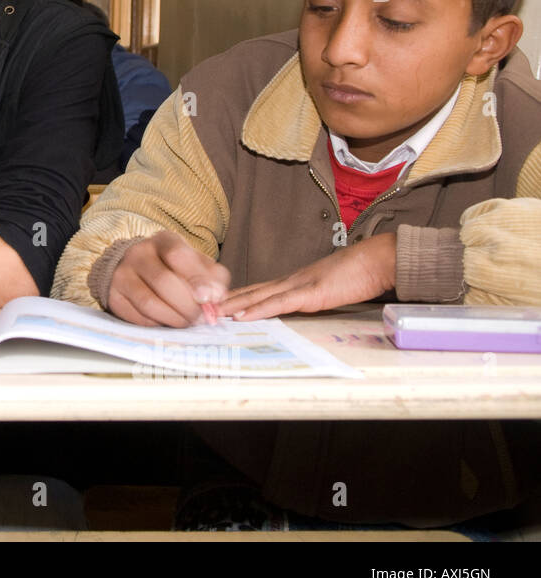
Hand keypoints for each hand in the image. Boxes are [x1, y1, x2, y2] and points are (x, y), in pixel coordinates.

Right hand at [106, 230, 230, 327]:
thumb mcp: (195, 263)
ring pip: (149, 302)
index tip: (208, 298)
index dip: (196, 278)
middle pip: (163, 281)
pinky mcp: (113, 296)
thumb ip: (212, 277)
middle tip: (200, 318)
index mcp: (163, 240)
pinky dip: (157, 324)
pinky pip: (137, 317)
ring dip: (173, 318)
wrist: (134, 269)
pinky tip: (166, 322)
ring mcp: (122, 274)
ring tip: (186, 323)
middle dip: (187, 306)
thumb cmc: (173, 268)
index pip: (178, 255)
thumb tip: (216, 298)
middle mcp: (138, 253)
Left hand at [218, 232, 396, 320]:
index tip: (211, 305)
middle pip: (249, 292)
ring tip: (209, 314)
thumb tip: (295, 306)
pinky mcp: (311, 293)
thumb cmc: (357, 274)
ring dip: (232, 306)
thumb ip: (308, 296)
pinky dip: (258, 310)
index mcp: (292, 281)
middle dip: (223, 302)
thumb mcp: (326, 287)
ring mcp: (298, 286)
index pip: (255, 290)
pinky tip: (242, 317)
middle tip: (198, 309)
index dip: (233, 298)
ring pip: (257, 297)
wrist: (377, 260)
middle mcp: (289, 281)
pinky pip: (279, 304)